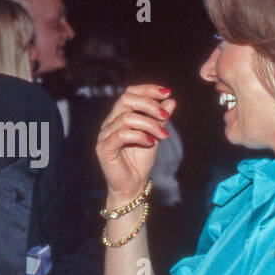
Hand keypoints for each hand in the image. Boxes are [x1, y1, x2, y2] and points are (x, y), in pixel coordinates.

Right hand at [96, 84, 175, 200]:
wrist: (133, 185)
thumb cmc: (140, 161)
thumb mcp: (155, 136)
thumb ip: (161, 119)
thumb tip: (171, 100)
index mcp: (119, 116)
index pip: (129, 93)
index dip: (147, 89)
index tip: (167, 92)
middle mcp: (109, 122)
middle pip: (125, 99)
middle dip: (149, 104)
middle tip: (166, 116)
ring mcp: (104, 135)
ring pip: (126, 117)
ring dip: (149, 124)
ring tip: (163, 136)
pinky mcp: (103, 148)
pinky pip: (121, 134)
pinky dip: (139, 136)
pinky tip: (151, 143)